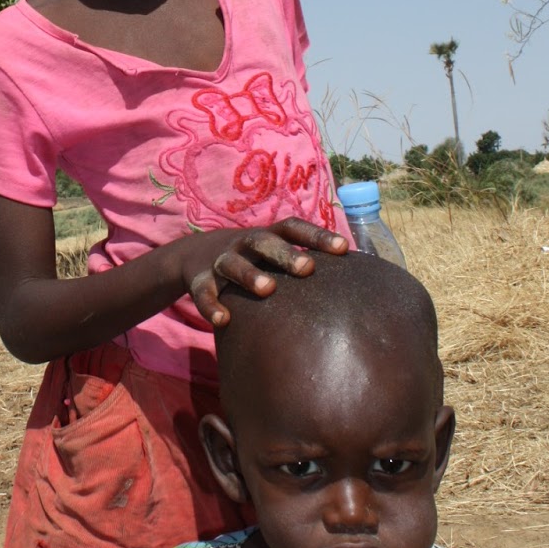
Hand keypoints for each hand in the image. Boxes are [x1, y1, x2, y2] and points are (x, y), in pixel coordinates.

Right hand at [185, 219, 347, 325]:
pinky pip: (204, 292)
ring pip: (233, 264)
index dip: (317, 236)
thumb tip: (356, 281)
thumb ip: (303, 260)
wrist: (193, 253)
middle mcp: (244, 244)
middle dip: (285, 254)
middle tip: (308, 268)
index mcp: (267, 235)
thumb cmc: (252, 259)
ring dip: (250, 274)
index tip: (344, 249)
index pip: (293, 228)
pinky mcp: (200, 280)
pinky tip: (223, 319)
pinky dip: (210, 305)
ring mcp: (220, 260)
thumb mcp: (271, 252)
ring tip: (267, 289)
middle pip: (264, 242)